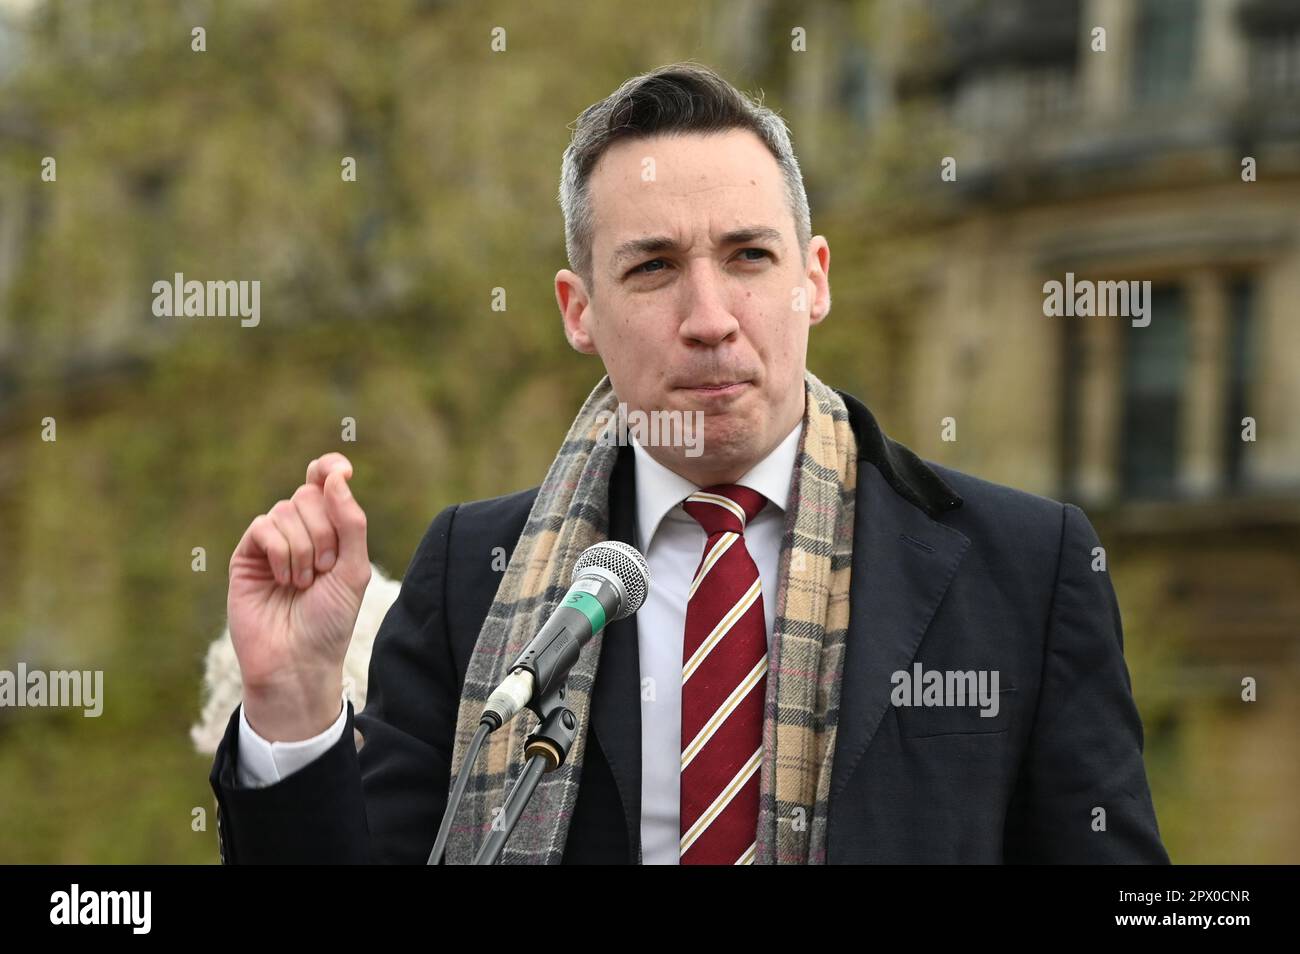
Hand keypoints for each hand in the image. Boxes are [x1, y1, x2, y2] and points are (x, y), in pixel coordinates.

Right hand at [226, 453, 371, 740]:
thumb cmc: (330, 620)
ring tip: (304, 584)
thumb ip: (350, 521)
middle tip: (326, 570)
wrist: (298, 659)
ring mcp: (271, 543)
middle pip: (309, 496)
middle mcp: (299, 532)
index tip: (342, 472)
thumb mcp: (354, 569)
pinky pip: (263, 527)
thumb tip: (335, 474)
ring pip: (286, 510)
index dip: (329, 469)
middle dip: (325, 531)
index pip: (324, 482)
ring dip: (304, 549)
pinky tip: (285, 580)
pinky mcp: (246, 557)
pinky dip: (281, 552)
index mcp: (329, 531)